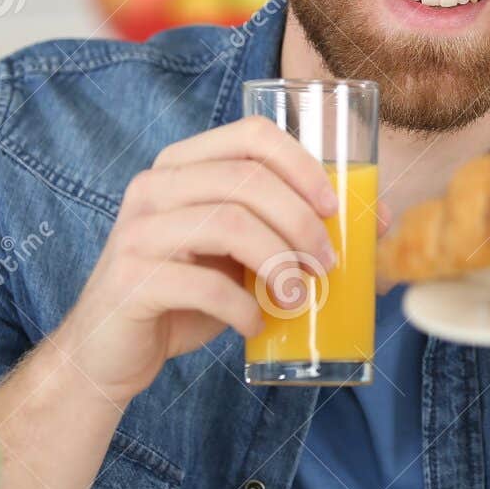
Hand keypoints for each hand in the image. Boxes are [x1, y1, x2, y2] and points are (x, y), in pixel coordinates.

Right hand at [50, 116, 387, 405]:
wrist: (111, 352)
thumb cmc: (185, 295)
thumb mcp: (238, 254)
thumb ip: (286, 230)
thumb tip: (378, 218)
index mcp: (182, 165)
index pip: (252, 136)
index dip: (303, 165)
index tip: (334, 208)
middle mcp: (155, 186)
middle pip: (248, 180)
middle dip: (301, 222)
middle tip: (327, 264)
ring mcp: (139, 231)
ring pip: (230, 224)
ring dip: (280, 263)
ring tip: (299, 297)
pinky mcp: (131, 279)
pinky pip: (203, 285)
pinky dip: (243, 308)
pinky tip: (254, 324)